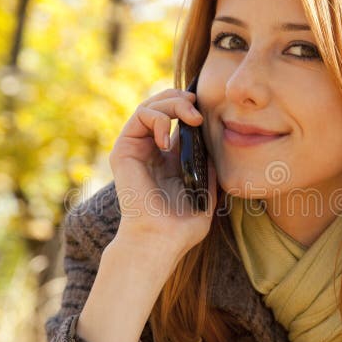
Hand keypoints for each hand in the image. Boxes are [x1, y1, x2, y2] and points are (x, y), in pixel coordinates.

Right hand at [108, 86, 216, 255]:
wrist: (159, 241)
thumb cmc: (181, 229)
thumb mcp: (206, 195)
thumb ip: (210, 173)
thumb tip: (217, 152)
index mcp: (168, 159)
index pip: (176, 121)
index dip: (189, 108)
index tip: (206, 110)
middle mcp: (150, 151)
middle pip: (161, 107)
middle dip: (180, 100)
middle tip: (197, 107)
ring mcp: (136, 150)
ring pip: (149, 107)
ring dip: (172, 104)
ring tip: (190, 118)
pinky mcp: (124, 151)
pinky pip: (139, 117)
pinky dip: (157, 118)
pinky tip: (168, 139)